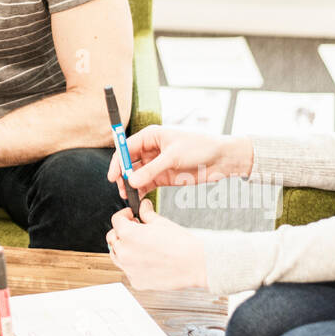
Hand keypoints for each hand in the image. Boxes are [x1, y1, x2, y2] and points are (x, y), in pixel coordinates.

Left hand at [106, 203, 207, 289]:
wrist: (195, 264)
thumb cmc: (181, 244)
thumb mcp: (161, 223)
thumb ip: (147, 214)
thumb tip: (143, 206)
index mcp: (128, 234)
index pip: (116, 220)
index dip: (124, 215)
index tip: (131, 216)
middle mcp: (125, 252)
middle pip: (112, 238)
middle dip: (122, 232)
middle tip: (135, 230)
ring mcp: (129, 269)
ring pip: (116, 255)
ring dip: (124, 248)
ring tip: (140, 245)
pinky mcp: (136, 282)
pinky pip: (128, 270)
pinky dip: (133, 265)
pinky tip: (146, 260)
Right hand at [107, 125, 247, 196]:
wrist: (221, 158)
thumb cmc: (199, 147)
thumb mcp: (173, 157)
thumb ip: (151, 170)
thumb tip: (131, 181)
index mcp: (151, 136)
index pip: (127, 148)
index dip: (118, 162)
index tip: (113, 176)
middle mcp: (151, 149)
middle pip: (129, 162)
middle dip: (123, 175)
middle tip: (122, 189)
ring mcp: (157, 163)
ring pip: (137, 175)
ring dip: (131, 185)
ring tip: (129, 196)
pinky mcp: (164, 176)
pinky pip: (147, 184)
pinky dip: (141, 191)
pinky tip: (138, 199)